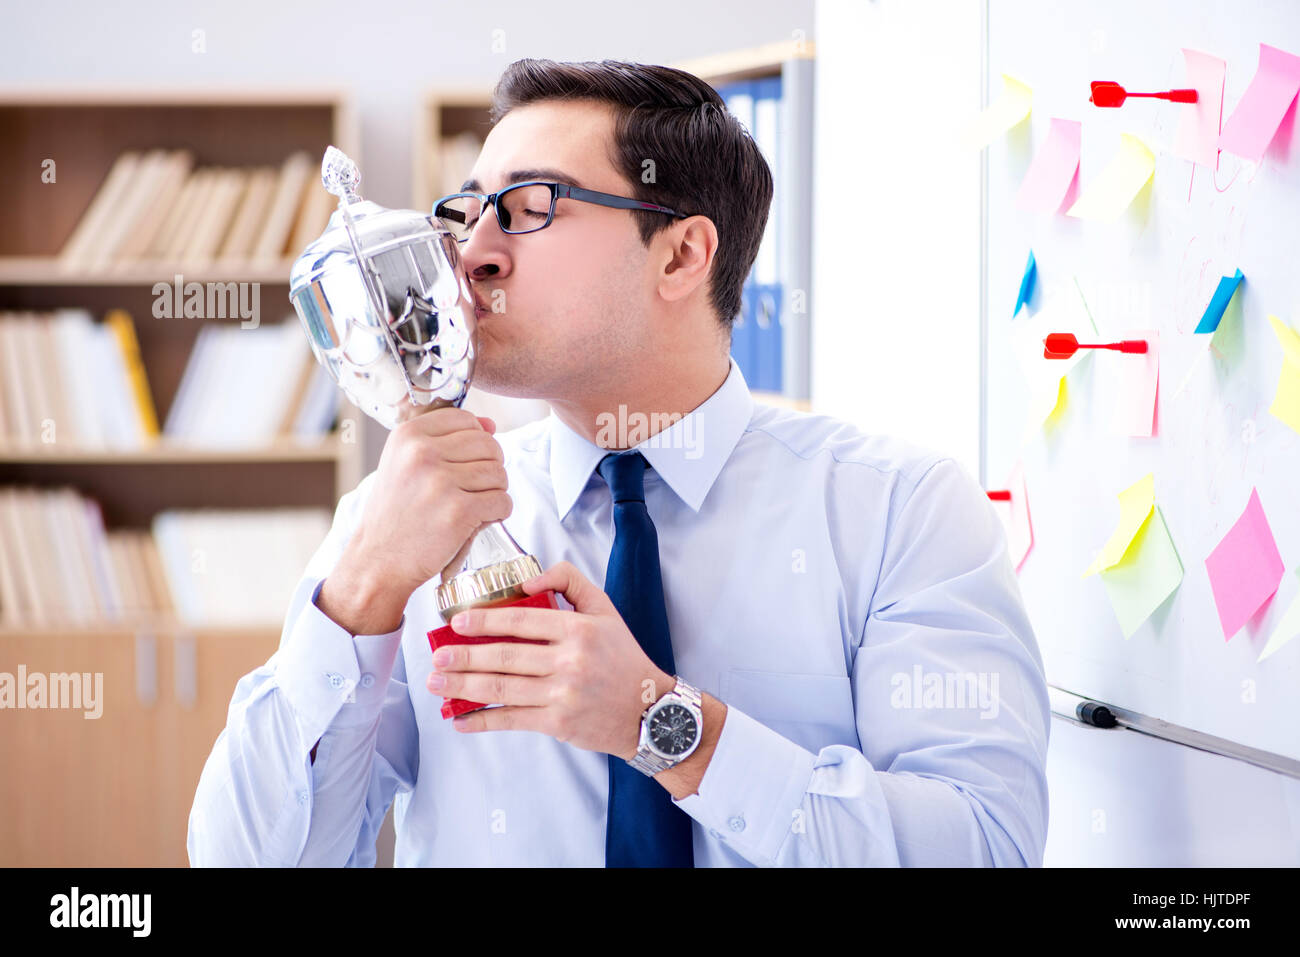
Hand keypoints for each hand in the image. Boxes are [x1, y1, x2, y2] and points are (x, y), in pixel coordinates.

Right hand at [317, 408, 509, 634]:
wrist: (379, 560)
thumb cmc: (397, 512)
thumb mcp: (405, 464)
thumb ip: (445, 439)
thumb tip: (490, 424)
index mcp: (408, 435)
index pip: (467, 420)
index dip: (475, 441)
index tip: (463, 464)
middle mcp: (422, 453)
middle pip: (489, 446)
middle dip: (490, 467)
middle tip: (472, 488)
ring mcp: (441, 482)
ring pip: (499, 474)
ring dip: (494, 492)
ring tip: (472, 505)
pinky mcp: (458, 511)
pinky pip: (502, 502)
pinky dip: (497, 513)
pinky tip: (476, 520)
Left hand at [427, 561, 674, 758]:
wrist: (649, 710)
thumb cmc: (622, 657)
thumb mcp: (604, 608)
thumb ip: (568, 581)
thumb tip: (526, 581)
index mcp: (578, 629)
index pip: (521, 620)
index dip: (484, 621)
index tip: (458, 623)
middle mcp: (569, 661)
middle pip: (504, 657)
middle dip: (463, 657)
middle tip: (436, 656)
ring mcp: (562, 694)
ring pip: (501, 688)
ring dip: (463, 686)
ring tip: (437, 682)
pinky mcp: (558, 723)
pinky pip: (511, 720)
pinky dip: (482, 720)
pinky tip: (460, 719)